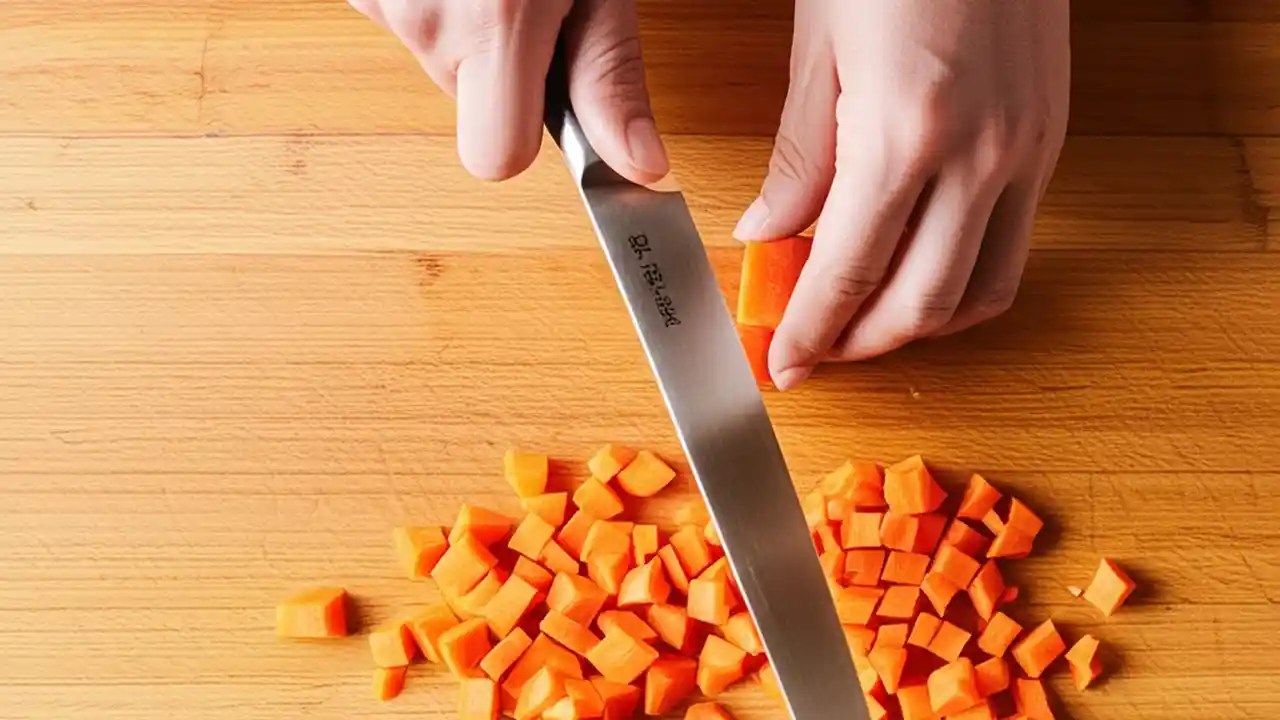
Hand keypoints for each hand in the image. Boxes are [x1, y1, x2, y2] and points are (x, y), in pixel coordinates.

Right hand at [348, 0, 668, 181]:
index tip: (541, 95)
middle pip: (464, 103)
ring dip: (461, 25)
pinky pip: (399, 18)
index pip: (494, 158)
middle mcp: (425, 19)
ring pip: (432, 56)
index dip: (522, 134)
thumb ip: (608, 73)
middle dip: (496, 63)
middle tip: (522, 0)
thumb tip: (638, 167)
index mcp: (495, 24)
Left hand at [735, 1, 1070, 388]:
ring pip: (980, 291)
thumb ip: (799, 159)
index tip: (784, 363)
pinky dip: (962, 282)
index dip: (812, 331)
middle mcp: (981, 157)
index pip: (848, 273)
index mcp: (907, 133)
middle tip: (817, 351)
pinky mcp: (1050, 143)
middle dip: (862, 344)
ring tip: (866, 325)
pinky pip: (1012, 248)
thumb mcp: (821, 50)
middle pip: (920, 304)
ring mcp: (1027, 153)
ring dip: (919, 326)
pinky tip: (920, 274)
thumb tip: (768, 232)